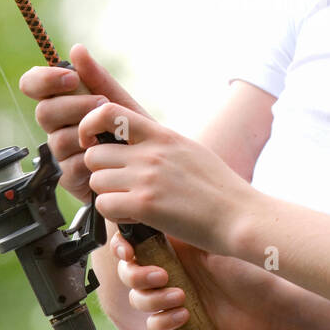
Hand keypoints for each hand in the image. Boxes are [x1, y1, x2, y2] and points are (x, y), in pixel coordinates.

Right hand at [18, 44, 150, 203]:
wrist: (150, 167)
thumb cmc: (133, 130)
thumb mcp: (119, 101)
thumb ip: (97, 77)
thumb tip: (76, 49)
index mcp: (63, 102)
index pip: (32, 85)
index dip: (44, 80)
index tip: (71, 79)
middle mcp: (57, 126)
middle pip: (44, 112)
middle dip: (75, 106)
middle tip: (102, 104)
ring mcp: (60, 152)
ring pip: (57, 139)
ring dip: (86, 131)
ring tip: (112, 131)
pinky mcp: (68, 177)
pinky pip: (71, 165)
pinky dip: (94, 157)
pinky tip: (111, 154)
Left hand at [79, 104, 258, 256]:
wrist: (240, 216)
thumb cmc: (220, 190)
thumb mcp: (190, 151)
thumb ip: (161, 145)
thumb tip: (137, 143)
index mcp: (162, 135)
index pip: (108, 112)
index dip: (89, 125)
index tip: (93, 142)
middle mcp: (151, 152)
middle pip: (94, 155)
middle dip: (100, 172)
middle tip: (118, 186)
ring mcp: (147, 178)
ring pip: (96, 182)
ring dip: (107, 196)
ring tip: (131, 203)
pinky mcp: (145, 205)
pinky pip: (104, 206)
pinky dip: (115, 215)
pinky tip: (136, 217)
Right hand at [112, 231, 288, 329]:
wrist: (271, 306)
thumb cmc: (250, 268)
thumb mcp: (215, 240)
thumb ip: (182, 225)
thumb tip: (152, 206)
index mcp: (175, 243)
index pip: (134, 241)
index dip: (123, 246)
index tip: (128, 250)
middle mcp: (170, 267)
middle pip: (128, 271)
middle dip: (136, 274)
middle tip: (162, 276)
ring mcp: (172, 294)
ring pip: (138, 299)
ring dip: (152, 299)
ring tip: (180, 297)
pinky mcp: (179, 320)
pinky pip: (154, 323)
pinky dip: (164, 320)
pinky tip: (185, 315)